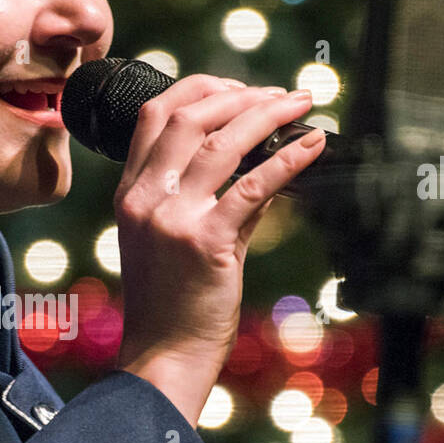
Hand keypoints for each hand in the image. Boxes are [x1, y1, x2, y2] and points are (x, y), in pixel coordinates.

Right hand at [114, 77, 323, 426]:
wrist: (164, 356)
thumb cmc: (172, 304)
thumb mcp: (173, 240)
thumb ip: (211, 198)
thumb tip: (264, 162)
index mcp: (129, 193)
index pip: (154, 116)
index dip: (197, 88)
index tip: (236, 87)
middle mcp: (144, 199)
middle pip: (188, 117)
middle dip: (238, 94)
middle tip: (277, 94)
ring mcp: (172, 219)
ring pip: (221, 143)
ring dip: (266, 115)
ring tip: (299, 105)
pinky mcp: (205, 242)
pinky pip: (252, 186)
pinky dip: (288, 158)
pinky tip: (313, 144)